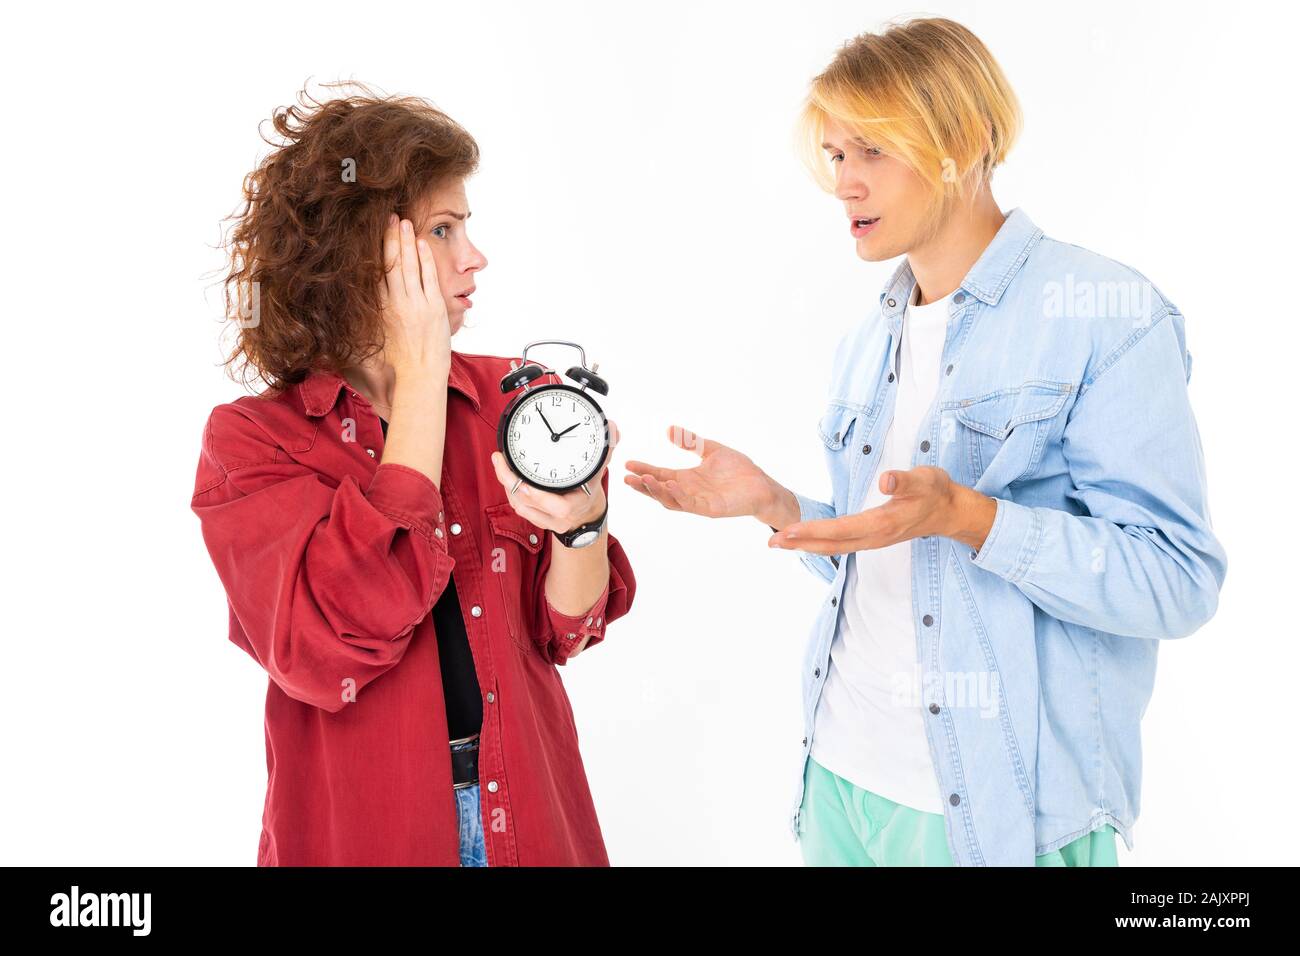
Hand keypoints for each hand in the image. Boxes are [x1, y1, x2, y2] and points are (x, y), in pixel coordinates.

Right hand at [379, 213, 450, 374]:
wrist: (419, 375)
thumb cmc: (400, 360)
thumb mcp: (378, 334)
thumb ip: (374, 312)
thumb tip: (365, 297)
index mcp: (380, 309)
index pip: (375, 272)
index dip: (375, 250)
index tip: (372, 233)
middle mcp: (395, 304)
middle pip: (390, 263)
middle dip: (389, 238)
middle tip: (388, 217)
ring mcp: (415, 304)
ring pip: (408, 266)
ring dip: (405, 241)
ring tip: (403, 221)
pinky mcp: (433, 308)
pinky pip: (428, 277)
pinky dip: (424, 258)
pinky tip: (420, 243)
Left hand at [490, 419, 620, 532]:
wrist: (586, 515)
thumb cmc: (589, 490)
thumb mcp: (599, 470)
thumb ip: (606, 448)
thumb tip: (613, 428)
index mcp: (576, 504)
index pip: (559, 507)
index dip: (539, 496)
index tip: (524, 481)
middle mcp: (559, 517)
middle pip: (529, 504)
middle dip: (510, 482)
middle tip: (500, 459)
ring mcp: (546, 520)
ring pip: (520, 506)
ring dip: (507, 485)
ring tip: (499, 463)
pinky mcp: (536, 518)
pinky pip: (518, 507)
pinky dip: (510, 491)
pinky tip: (505, 475)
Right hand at [622, 425, 783, 520]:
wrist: (761, 484)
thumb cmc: (738, 469)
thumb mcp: (711, 450)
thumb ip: (690, 442)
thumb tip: (669, 430)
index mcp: (687, 478)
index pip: (660, 474)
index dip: (644, 470)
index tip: (628, 464)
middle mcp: (688, 491)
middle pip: (659, 490)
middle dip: (643, 485)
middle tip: (627, 478)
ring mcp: (698, 501)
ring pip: (671, 500)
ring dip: (657, 491)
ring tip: (645, 480)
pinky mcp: (710, 508)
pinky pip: (690, 504)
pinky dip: (679, 496)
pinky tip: (672, 485)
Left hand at [766, 465, 996, 553]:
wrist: (950, 511)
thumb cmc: (935, 491)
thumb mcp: (924, 479)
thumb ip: (904, 481)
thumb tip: (886, 480)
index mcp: (882, 523)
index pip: (840, 530)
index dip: (813, 531)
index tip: (788, 531)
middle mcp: (874, 537)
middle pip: (831, 544)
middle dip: (800, 544)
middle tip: (771, 542)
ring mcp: (873, 540)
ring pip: (834, 548)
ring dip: (806, 546)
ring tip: (780, 543)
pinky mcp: (872, 538)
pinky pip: (841, 545)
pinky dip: (819, 544)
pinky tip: (805, 541)